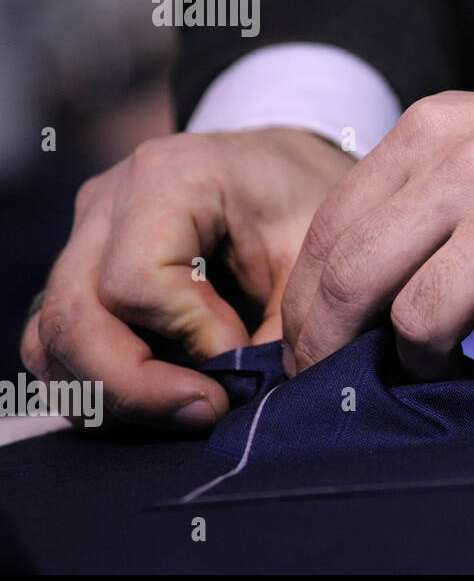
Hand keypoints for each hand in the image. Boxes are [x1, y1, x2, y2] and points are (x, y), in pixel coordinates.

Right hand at [20, 128, 354, 428]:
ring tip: (189, 406)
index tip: (246, 352)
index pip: (136, 281)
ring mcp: (84, 234)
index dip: (191, 337)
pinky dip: (98, 380)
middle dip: (136, 386)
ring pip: (50, 337)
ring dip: (111, 392)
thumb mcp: (316, 258)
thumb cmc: (308, 203)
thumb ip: (281, 329)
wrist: (292, 170)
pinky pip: (57, 340)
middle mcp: (108, 201)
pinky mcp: (81, 268)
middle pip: (74, 315)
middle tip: (210, 410)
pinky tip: (162, 392)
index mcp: (171, 178)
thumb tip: (243, 398)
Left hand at [281, 84, 473, 378]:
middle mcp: (465, 163)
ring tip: (465, 365)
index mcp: (434, 132)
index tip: (314, 350)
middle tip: (346, 390)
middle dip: (334, 351)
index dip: (308, 304)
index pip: (331, 229)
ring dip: (431, 364)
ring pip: (419, 322)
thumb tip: (363, 289)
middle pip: (352, 279)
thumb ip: (427, 197)